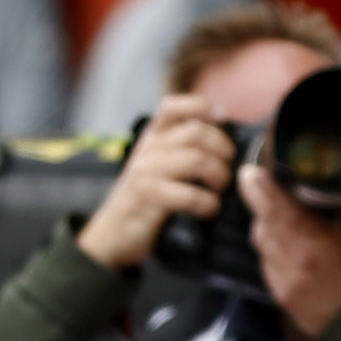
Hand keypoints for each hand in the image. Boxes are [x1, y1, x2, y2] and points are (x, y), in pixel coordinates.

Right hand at [82, 98, 235, 271]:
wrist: (113, 233)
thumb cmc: (147, 200)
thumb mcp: (159, 166)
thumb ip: (183, 149)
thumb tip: (227, 142)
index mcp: (152, 137)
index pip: (171, 107)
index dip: (200, 106)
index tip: (223, 117)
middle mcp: (148, 149)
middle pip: (196, 132)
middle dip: (223, 149)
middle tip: (228, 170)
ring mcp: (146, 172)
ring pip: (197, 159)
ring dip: (219, 175)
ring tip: (220, 190)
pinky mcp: (149, 198)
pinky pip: (190, 194)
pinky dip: (208, 203)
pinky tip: (210, 209)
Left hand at [242, 160, 340, 338]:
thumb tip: (334, 178)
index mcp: (314, 243)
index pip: (276, 209)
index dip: (258, 188)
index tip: (250, 173)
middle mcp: (292, 261)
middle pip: (261, 223)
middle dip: (260, 203)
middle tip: (262, 186)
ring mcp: (282, 280)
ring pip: (260, 242)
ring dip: (267, 227)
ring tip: (285, 221)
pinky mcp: (278, 294)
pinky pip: (266, 262)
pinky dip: (272, 250)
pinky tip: (291, 248)